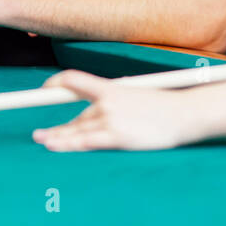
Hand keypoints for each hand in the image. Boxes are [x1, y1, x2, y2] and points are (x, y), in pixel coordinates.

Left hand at [32, 71, 225, 151]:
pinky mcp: (117, 136)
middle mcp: (107, 101)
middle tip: (41, 135)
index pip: (74, 80)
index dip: (56, 83)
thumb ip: (114, 104)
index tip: (44, 88)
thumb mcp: (136, 97)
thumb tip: (94, 113)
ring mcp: (111, 119)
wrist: (185, 115)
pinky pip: (86, 141)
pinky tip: (53, 145)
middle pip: (76, 117)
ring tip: (41, 140)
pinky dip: (67, 143)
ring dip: (57, 137)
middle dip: (62, 128)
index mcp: (111, 88)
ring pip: (77, 131)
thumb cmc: (164, 108)